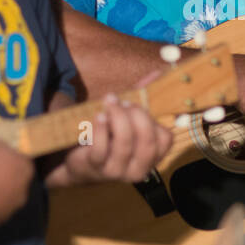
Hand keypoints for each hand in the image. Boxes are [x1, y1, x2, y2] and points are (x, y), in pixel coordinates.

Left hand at [54, 95, 172, 185]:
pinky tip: (99, 116)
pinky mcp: (95, 167)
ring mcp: (116, 171)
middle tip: (124, 103)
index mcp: (151, 157)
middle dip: (137, 116)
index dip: (152, 119)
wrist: (79, 160)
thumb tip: (156, 73)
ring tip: (109, 103)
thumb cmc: (108, 136)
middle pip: (147, 140)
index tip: (135, 105)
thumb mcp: (127, 120)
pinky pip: (101, 148)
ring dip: (118, 118)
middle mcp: (138, 170)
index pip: (165, 139)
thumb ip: (141, 98)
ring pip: (125, 143)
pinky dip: (101, 129)